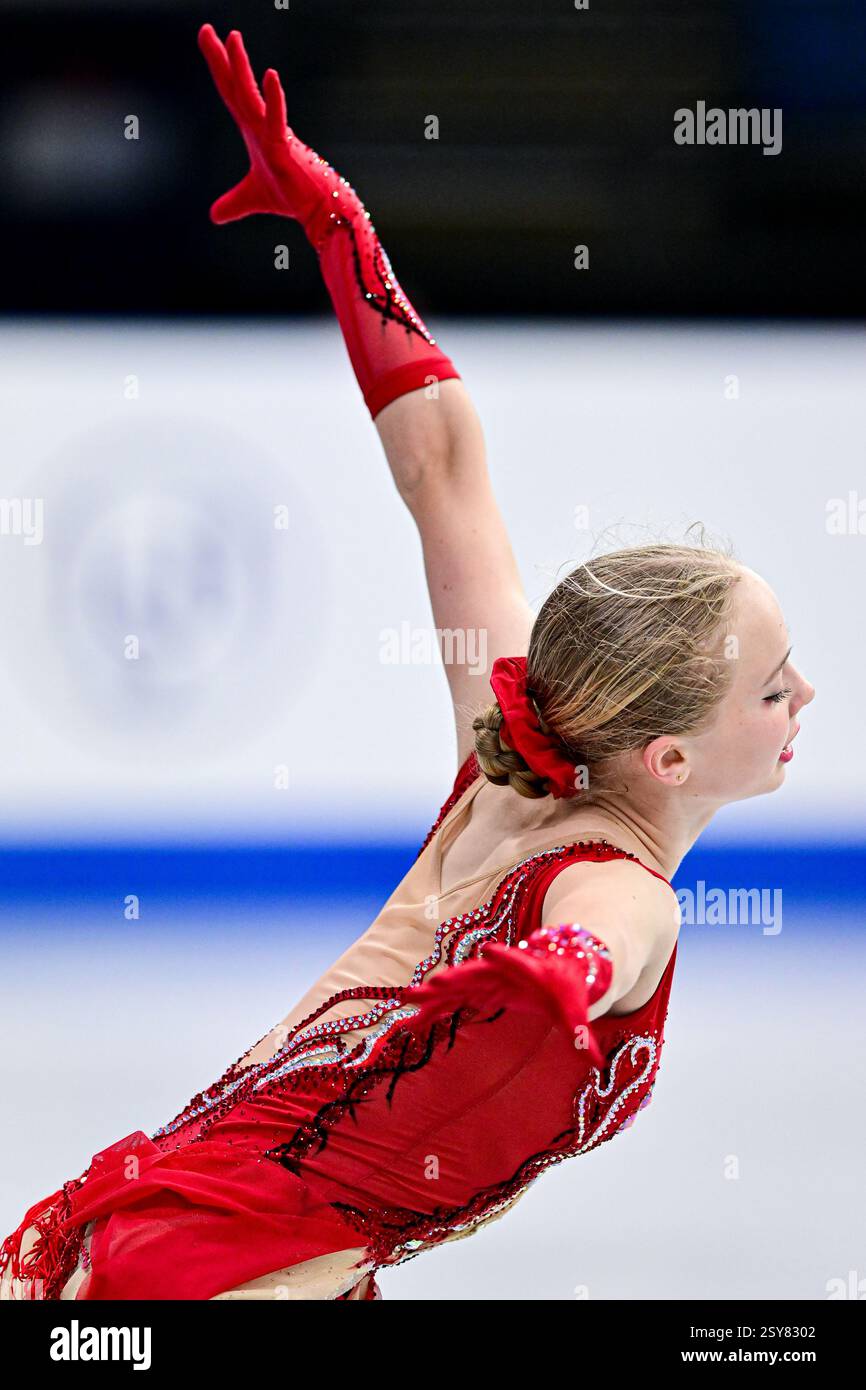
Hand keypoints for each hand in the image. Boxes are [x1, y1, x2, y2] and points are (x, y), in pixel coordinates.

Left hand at [197, 23, 354, 235]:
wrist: (318, 209)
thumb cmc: (291, 197)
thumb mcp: (251, 200)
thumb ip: (232, 204)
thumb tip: (213, 216)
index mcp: (254, 130)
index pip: (231, 93)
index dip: (218, 66)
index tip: (207, 38)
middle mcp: (262, 126)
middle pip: (236, 87)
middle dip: (221, 58)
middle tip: (205, 29)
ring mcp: (273, 135)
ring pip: (252, 97)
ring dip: (242, 68)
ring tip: (233, 37)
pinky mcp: (285, 149)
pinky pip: (277, 120)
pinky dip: (274, 98)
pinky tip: (271, 75)